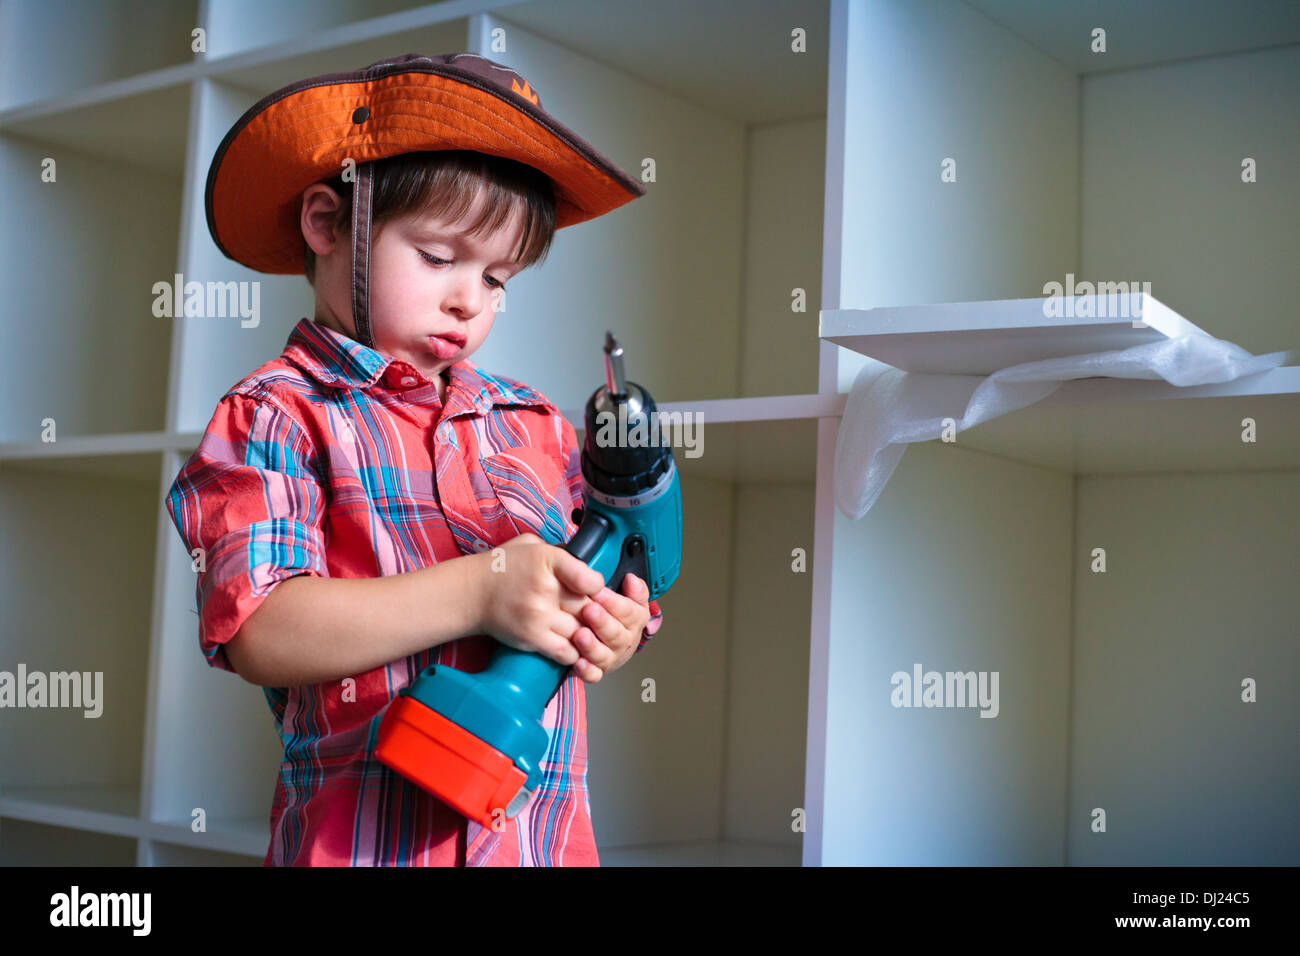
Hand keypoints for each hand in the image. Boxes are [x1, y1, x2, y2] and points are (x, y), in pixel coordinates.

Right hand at [475, 533, 605, 666]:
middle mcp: (544, 588)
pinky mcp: (531, 638)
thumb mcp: (532, 546)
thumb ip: (560, 551)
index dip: (599, 587)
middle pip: (589, 608)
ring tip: (584, 628)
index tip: (594, 589)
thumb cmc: (504, 567)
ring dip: (587, 633)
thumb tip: (587, 557)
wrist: (472, 592)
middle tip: (595, 613)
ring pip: (581, 631)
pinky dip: (574, 651)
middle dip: (596, 612)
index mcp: (547, 560)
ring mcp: (538, 616)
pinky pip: (565, 652)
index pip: (591, 579)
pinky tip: (572, 644)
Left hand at [568, 573, 651, 683]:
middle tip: (589, 610)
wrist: (609, 639)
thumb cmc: (614, 613)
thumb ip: (633, 589)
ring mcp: (611, 657)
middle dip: (602, 622)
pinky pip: (594, 674)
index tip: (597, 591)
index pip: (628, 611)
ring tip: (580, 635)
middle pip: (616, 634)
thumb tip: (632, 580)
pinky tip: (577, 661)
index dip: (613, 601)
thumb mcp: (627, 596)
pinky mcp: (598, 671)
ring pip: (604, 655)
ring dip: (592, 646)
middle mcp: (625, 640)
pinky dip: (586, 670)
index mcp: (635, 620)